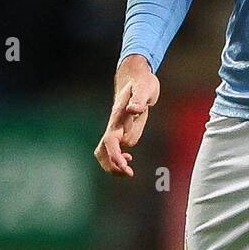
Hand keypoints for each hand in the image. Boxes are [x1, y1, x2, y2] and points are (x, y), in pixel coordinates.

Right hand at [94, 56, 159, 176]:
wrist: (136, 76)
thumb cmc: (142, 81)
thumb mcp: (144, 87)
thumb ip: (139, 99)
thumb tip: (133, 110)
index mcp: (119, 117)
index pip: (111, 140)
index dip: (115, 155)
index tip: (125, 165)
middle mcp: (115, 124)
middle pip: (104, 150)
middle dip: (112, 164)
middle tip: (128, 173)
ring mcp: (117, 127)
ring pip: (107, 151)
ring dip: (114, 164)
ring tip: (128, 172)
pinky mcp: (122, 129)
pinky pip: (115, 148)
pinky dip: (118, 158)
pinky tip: (128, 160)